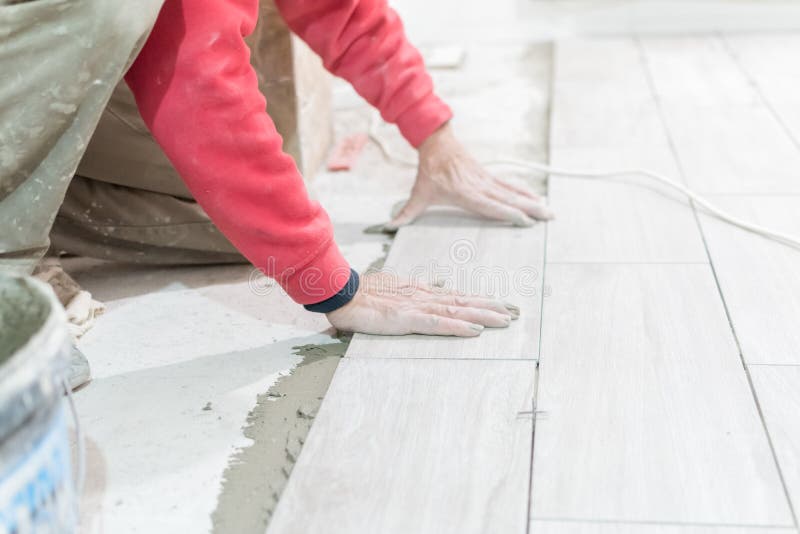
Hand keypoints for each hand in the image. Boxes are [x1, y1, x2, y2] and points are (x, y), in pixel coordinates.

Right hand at [326, 271, 518, 335]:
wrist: (343, 293)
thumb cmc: (365, 292)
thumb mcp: (395, 288)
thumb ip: (418, 289)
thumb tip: (439, 284)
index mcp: (422, 293)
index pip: (457, 297)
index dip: (481, 301)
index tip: (502, 305)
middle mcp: (425, 298)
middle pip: (464, 302)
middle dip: (491, 308)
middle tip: (516, 313)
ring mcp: (417, 308)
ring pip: (457, 312)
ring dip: (482, 316)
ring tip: (505, 320)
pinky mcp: (407, 319)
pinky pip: (437, 324)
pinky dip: (458, 327)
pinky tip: (475, 331)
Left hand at [385, 123, 553, 230]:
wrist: (436, 142)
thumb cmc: (428, 171)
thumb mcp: (418, 193)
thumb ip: (406, 213)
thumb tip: (390, 226)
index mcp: (465, 192)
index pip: (489, 205)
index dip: (507, 213)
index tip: (524, 220)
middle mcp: (479, 186)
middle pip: (509, 199)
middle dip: (530, 209)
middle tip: (548, 217)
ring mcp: (486, 179)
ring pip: (513, 192)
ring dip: (532, 201)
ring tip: (549, 211)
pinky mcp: (488, 175)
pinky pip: (509, 185)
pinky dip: (524, 192)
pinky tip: (536, 198)